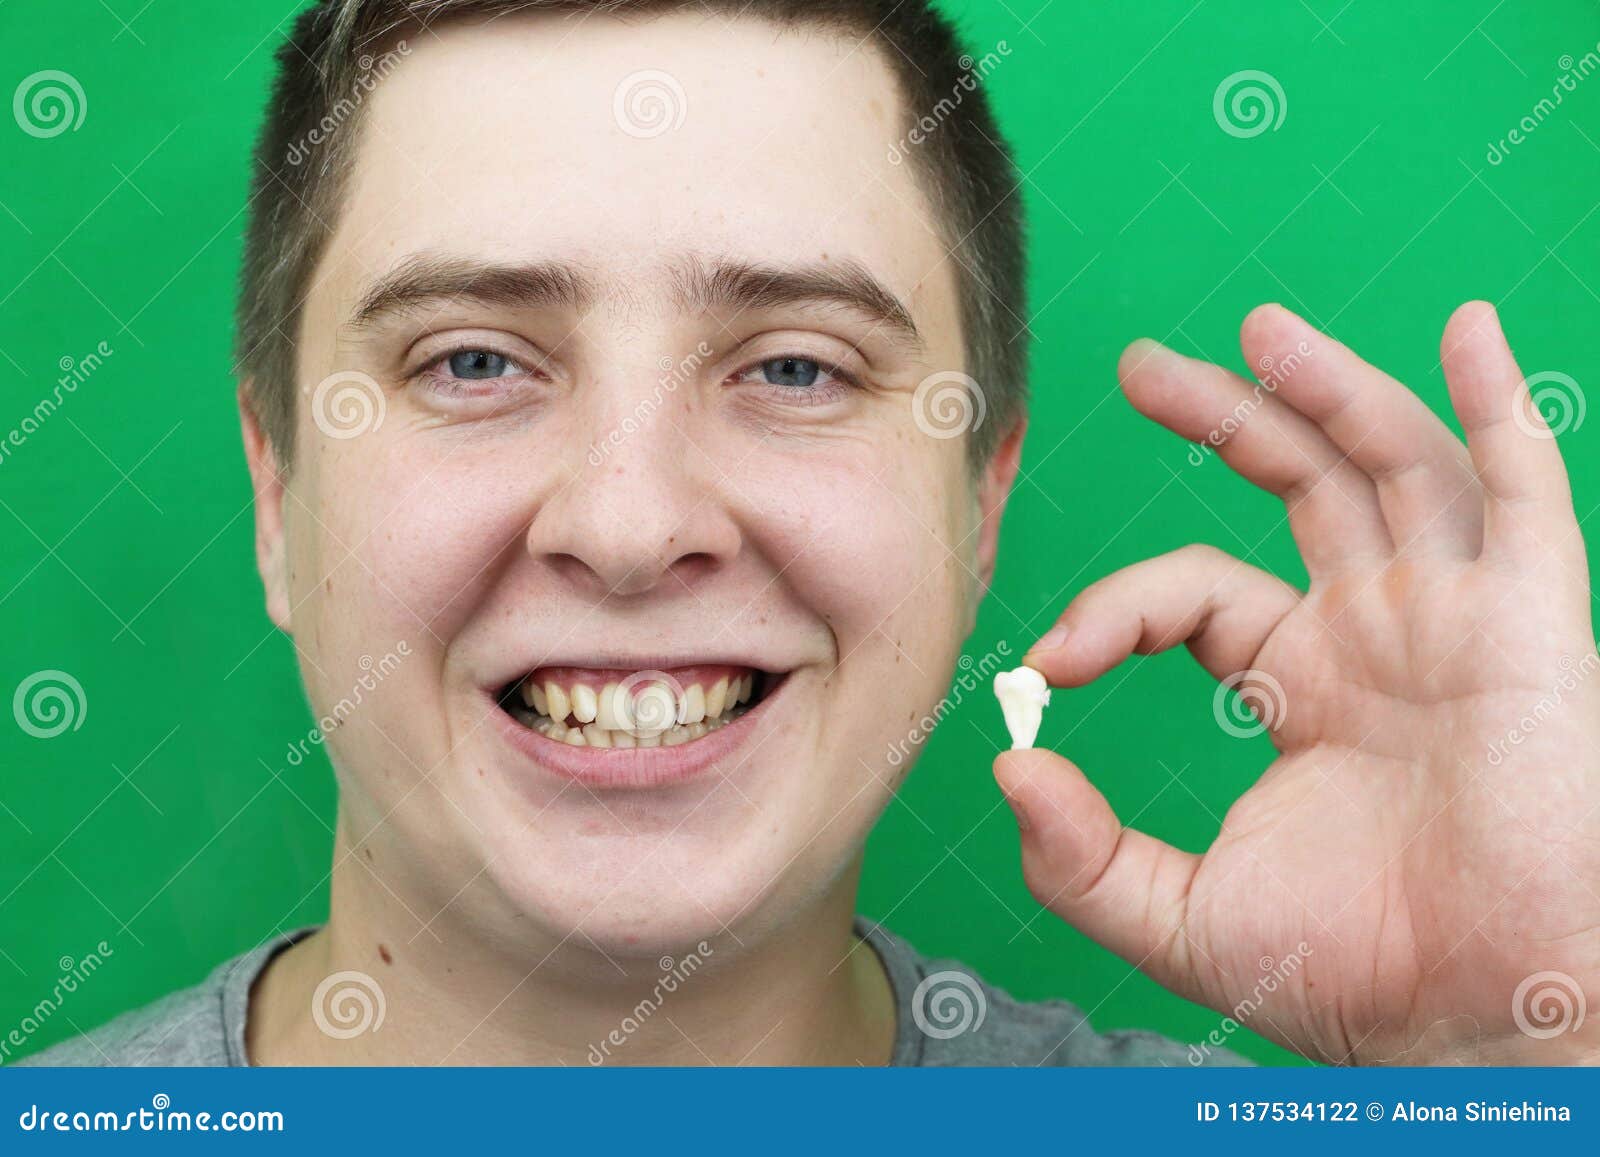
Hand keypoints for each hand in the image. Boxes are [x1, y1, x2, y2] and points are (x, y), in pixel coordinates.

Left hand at [995, 302, 1599, 1064]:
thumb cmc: (1350, 974)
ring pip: (1392, 466)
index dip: (1115, 608)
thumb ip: (1080, 856)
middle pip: (1296, 487)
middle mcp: (1376, 632)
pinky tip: (1469, 331)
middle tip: (1139, 368)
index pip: (1192, 594)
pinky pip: (1524, 494)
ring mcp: (1453, 619)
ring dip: (1329, 389)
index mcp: (1299, 682)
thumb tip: (1008, 767)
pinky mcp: (1530, 626)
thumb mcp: (1180, 915)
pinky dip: (1499, 407)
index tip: (1054, 656)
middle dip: (1222, 418)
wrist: (1478, 1022)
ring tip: (1256, 327)